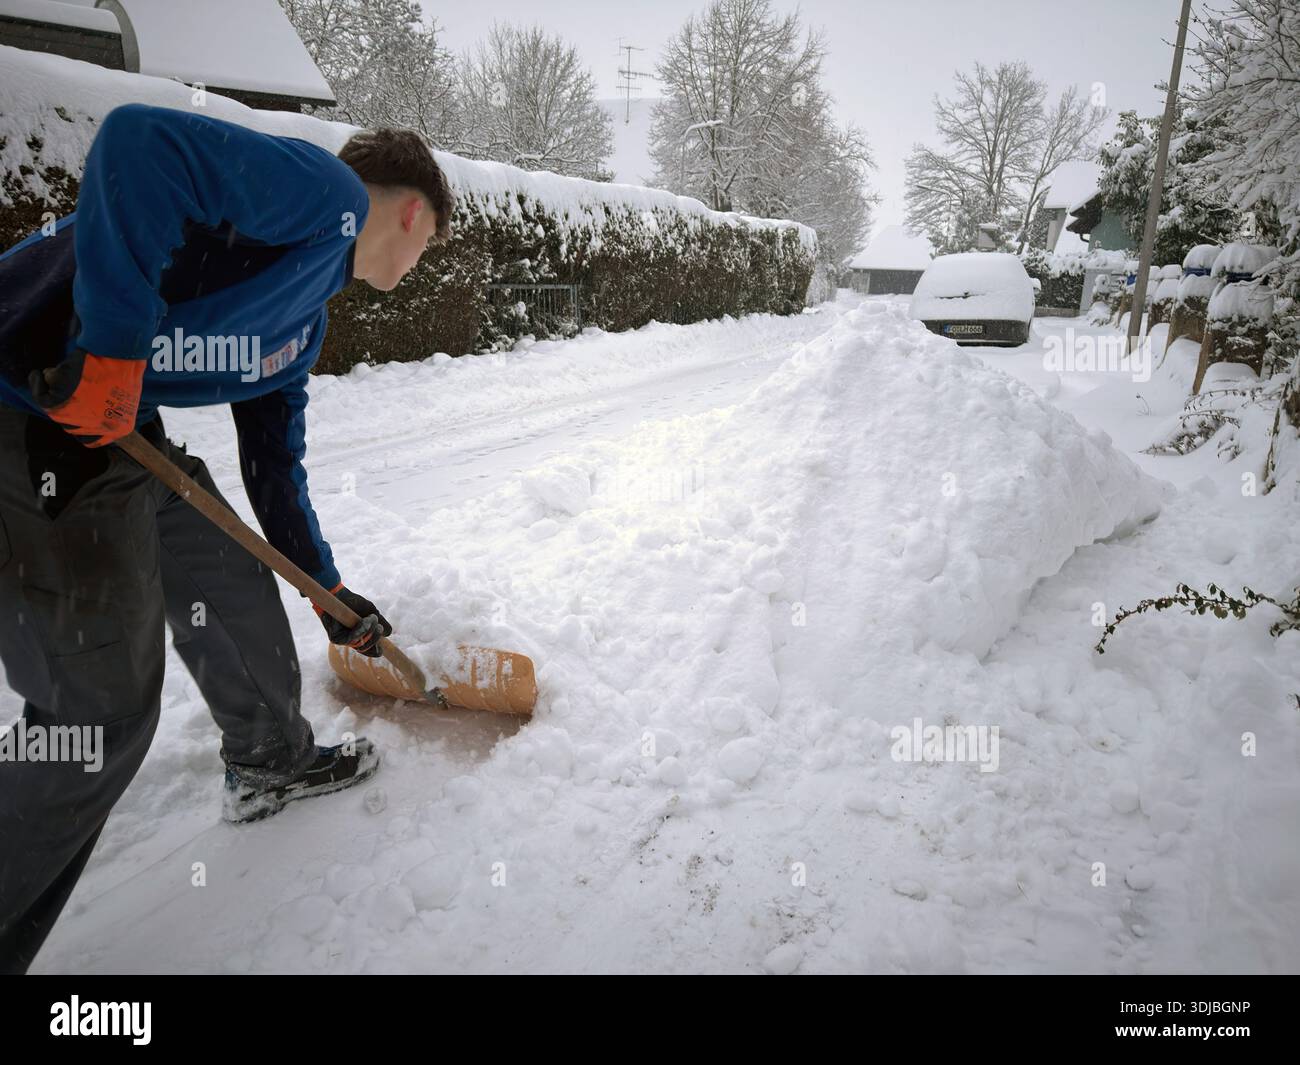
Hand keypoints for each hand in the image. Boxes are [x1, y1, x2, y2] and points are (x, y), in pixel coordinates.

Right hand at [29, 349, 144, 446]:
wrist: (118, 350)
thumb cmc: (123, 368)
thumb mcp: (121, 398)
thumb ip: (105, 411)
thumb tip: (85, 412)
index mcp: (117, 428)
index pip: (91, 440)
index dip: (81, 428)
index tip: (77, 416)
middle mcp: (96, 426)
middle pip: (70, 425)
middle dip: (67, 409)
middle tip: (69, 392)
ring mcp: (78, 414)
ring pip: (54, 410)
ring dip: (53, 393)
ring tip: (60, 377)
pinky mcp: (61, 398)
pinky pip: (41, 395)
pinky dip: (37, 383)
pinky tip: (38, 375)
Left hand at [315, 583, 391, 656]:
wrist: (341, 595)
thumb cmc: (355, 603)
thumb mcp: (372, 612)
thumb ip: (381, 622)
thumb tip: (388, 633)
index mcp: (360, 636)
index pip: (368, 650)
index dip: (376, 651)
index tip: (381, 650)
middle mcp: (351, 640)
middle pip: (365, 649)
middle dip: (375, 638)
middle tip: (379, 627)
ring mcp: (343, 640)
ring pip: (359, 644)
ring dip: (369, 631)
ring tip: (371, 618)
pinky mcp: (335, 638)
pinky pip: (350, 640)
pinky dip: (359, 631)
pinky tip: (363, 622)